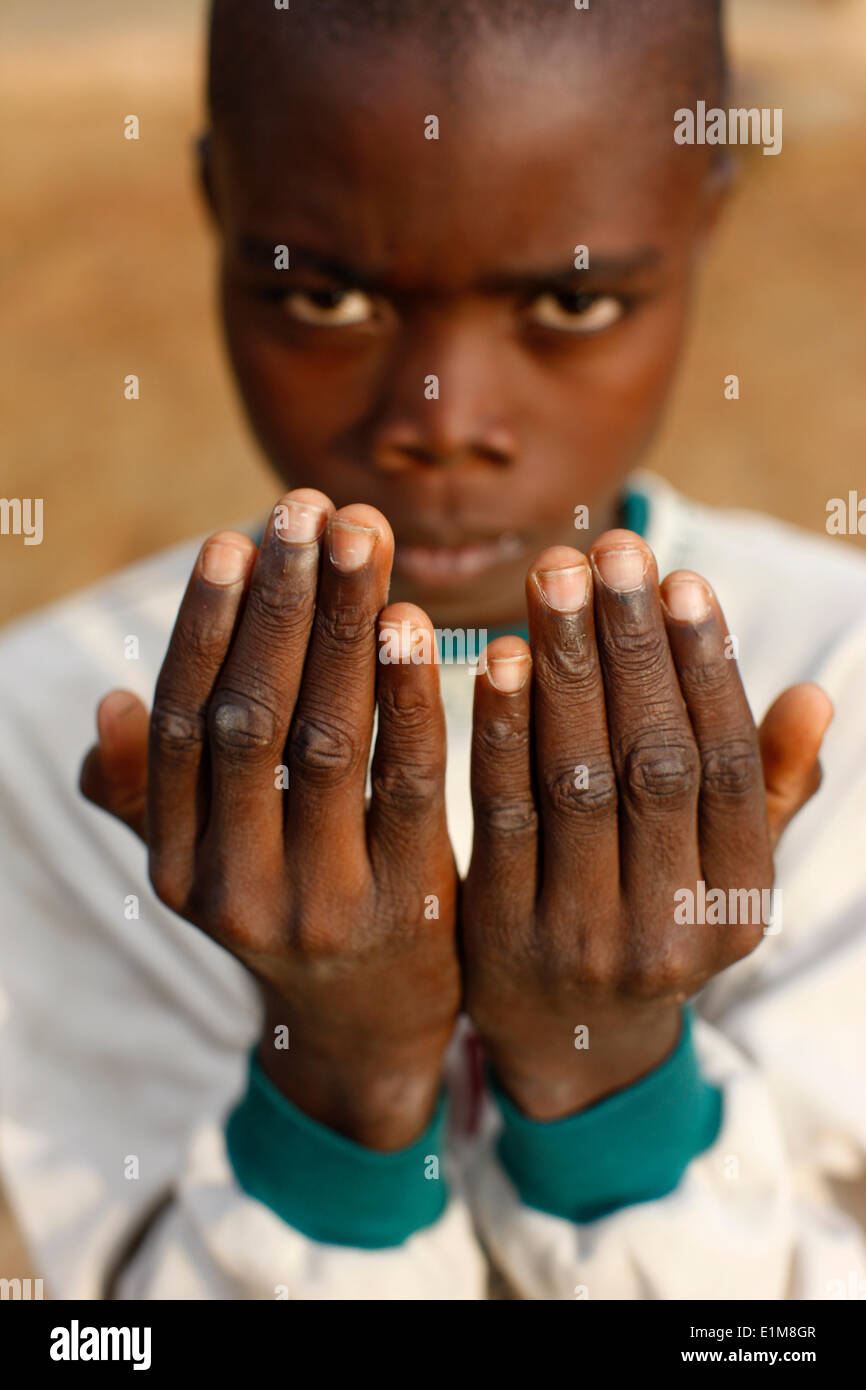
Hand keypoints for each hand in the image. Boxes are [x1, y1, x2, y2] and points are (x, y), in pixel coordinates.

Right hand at [81, 491, 458, 1147]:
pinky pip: (408, 785)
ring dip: (345, 626)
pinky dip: (413, 698)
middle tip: (309, 506)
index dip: (206, 625)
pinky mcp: (406, 911)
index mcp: (180, 864)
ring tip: (362, 534)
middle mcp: (235, 886)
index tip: (235, 536)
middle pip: (253, 717)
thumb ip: (158, 795)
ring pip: (328, 740)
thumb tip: (112, 703)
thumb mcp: (212, 865)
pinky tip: (419, 623)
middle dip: (281, 602)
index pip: (185, 725)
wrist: (369, 1033)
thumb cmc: (291, 909)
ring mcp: (320, 903)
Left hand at [462, 529, 831, 1118]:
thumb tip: (815, 699)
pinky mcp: (504, 934)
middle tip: (610, 545)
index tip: (681, 579)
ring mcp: (585, 936)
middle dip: (632, 645)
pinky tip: (498, 658)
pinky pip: (502, 817)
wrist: (568, 1043)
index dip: (707, 667)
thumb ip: (763, 792)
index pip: (728, 767)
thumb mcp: (724, 876)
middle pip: (653, 762)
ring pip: (577, 780)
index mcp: (737, 904)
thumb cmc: (653, 920)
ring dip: (566, 668)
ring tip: (554, 576)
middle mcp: (670, 926)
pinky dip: (500, 733)